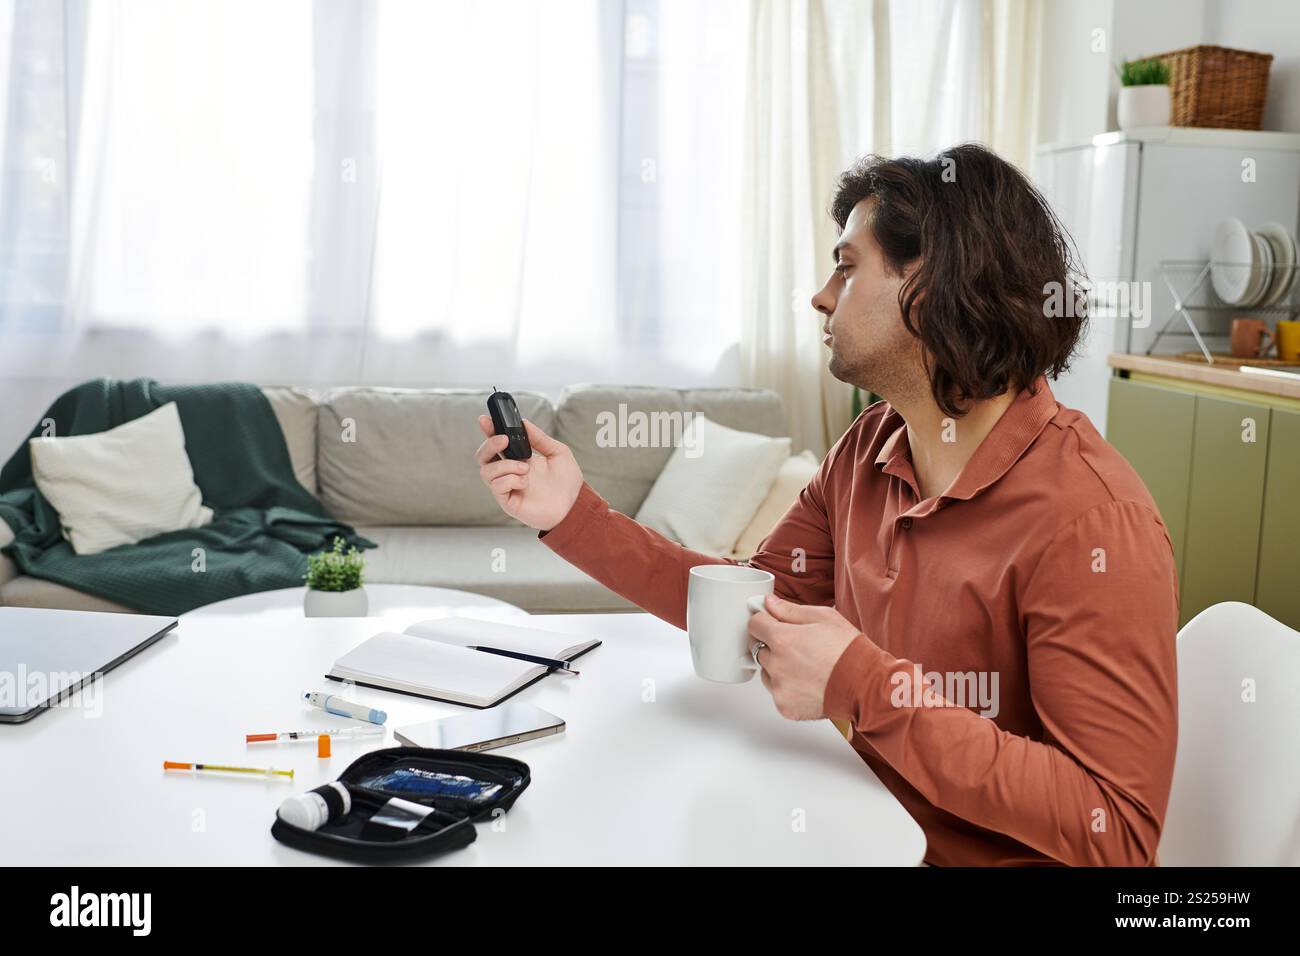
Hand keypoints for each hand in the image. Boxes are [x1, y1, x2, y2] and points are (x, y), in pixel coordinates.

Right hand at [474, 416, 583, 530]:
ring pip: (486, 471)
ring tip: (526, 468)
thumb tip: (524, 422)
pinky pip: (496, 486)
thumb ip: (539, 438)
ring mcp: (507, 487)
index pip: (497, 443)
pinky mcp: (508, 501)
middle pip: (482, 456)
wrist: (575, 505)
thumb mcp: (558, 452)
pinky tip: (525, 482)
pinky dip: (509, 480)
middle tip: (504, 440)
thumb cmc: (567, 481)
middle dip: (489, 444)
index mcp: (519, 458)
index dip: (488, 430)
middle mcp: (509, 472)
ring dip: (505, 465)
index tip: (485, 419)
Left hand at [747, 595, 861, 720]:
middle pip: (759, 649)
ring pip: (767, 672)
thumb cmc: (849, 650)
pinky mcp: (784, 706)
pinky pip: (777, 692)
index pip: (754, 624)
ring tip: (806, 667)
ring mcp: (779, 687)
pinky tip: (808, 683)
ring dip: (778, 667)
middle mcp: (776, 664)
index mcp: (782, 639)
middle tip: (799, 647)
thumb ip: (790, 610)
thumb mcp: (823, 617)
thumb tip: (769, 603)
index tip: (772, 623)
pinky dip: (788, 688)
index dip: (764, 621)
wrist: (865, 686)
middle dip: (774, 645)